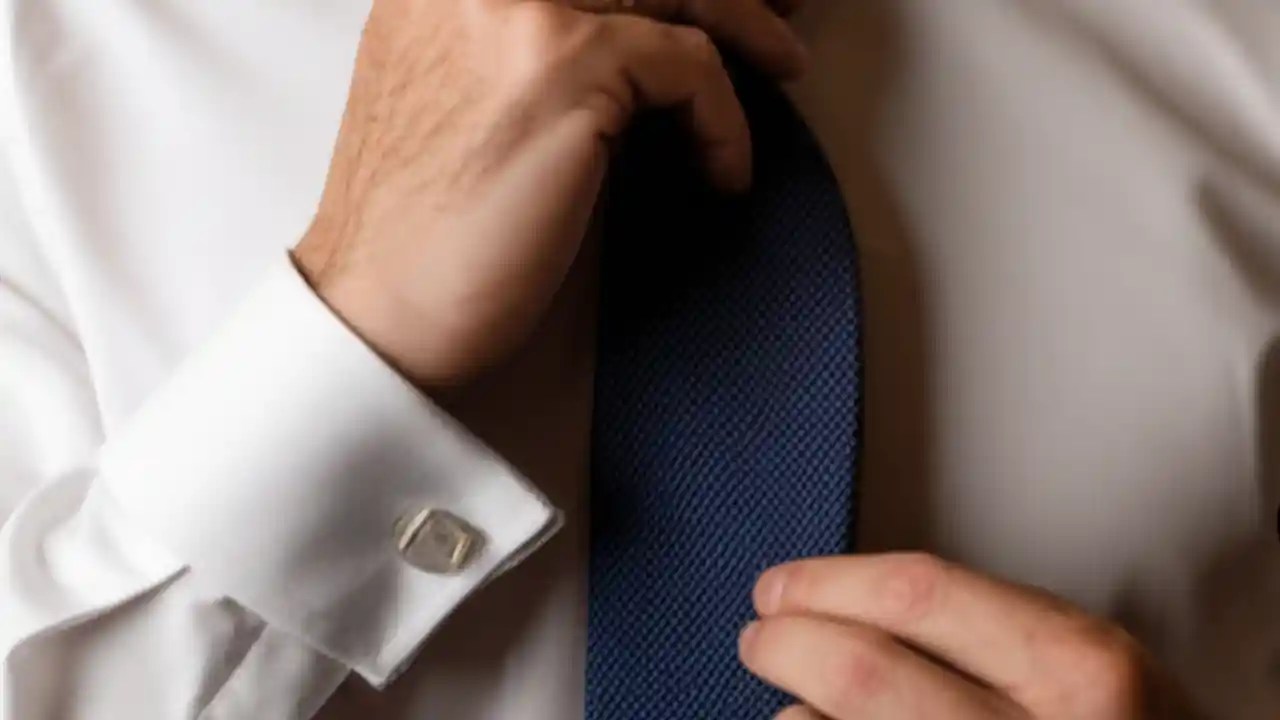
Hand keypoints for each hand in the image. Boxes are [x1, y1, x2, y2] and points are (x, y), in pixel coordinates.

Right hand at [294, 0, 807, 388]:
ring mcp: (515, 4)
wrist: (381, 307)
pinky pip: (690, 63)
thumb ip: (533, 36)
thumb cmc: (429, 226)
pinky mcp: (561, 62)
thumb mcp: (467, 91)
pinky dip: (724, 119)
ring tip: (784, 66)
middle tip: (782, 7)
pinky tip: (725, 170)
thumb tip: (644, 23)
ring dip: (748, 25)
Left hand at [740, 553, 1200, 718]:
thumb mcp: (1083, 666)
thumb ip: (981, 628)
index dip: (826, 583)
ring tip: (803, 707)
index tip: (781, 587)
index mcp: (1079, 670)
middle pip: (861, 673)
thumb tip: (837, 605)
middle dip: (787, 644)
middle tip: (763, 638)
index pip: (915, 595)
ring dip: (796, 717)